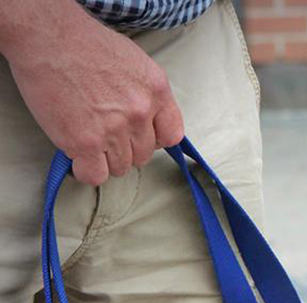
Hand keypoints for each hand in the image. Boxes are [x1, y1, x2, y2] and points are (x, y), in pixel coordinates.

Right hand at [1, 0, 183, 184]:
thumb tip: (148, 120)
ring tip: (87, 138)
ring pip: (120, 167)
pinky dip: (86, 170)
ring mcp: (114, 129)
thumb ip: (148, 94)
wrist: (48, 36)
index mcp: (157, 91)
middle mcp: (141, 112)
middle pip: (143, 155)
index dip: (153, 140)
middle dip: (124, 148)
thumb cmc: (85, 44)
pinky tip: (78, 156)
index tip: (139, 136)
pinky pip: (95, 175)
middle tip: (103, 132)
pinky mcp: (85, 142)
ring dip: (104, 158)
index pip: (171, 136)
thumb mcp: (135, 62)